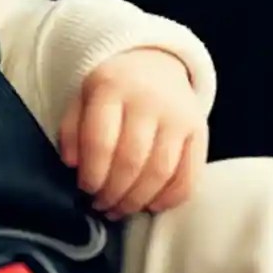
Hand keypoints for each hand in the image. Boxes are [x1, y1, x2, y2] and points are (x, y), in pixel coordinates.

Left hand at [58, 48, 207, 218]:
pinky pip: (189, 175)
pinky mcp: (200, 131)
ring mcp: (179, 116)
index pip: (101, 141)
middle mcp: (149, 100)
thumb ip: (72, 129)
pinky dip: (170, 198)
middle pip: (131, 161)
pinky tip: (152, 205)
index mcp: (112, 88)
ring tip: (121, 209)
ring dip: (138, 200)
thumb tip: (72, 164)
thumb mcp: (82, 98)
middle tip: (102, 205)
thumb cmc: (112, 89)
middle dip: (113, 193)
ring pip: (160, 172)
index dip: (92, 174)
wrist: (154, 63)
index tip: (85, 189)